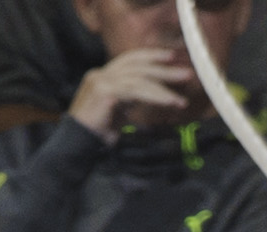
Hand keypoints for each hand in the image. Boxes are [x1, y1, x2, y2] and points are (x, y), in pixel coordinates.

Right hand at [69, 45, 199, 139]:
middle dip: (163, 69)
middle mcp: (101, 74)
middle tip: (187, 74)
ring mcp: (101, 81)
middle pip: (137, 66)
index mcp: (104, 75)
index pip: (130, 59)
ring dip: (164, 88)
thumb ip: (133, 98)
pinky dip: (156, 96)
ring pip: (138, 79)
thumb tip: (156, 96)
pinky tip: (170, 102)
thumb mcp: (120, 110)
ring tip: (182, 100)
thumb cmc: (100, 130)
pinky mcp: (104, 92)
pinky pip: (135, 91)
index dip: (150, 55)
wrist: (79, 141)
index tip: (170, 56)